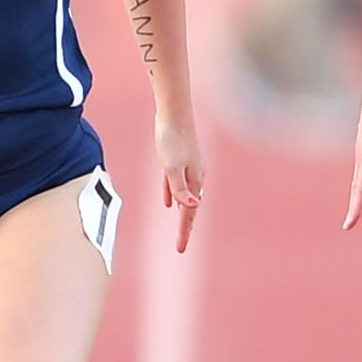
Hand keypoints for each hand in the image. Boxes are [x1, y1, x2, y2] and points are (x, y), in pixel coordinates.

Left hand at [157, 115, 204, 252]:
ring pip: (184, 196)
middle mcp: (195, 176)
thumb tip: (192, 206)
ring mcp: (188, 168)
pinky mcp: (180, 159)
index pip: (189, 213)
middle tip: (181, 244)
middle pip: (190, 207)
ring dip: (181, 212)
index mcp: (194, 181)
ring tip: (179, 227)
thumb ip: (179, 188)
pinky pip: (176, 184)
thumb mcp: (171, 167)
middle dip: (186, 226)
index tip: (180, 250)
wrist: (174, 111)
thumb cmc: (171, 138)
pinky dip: (172, 195)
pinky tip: (166, 202)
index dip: (184, 232)